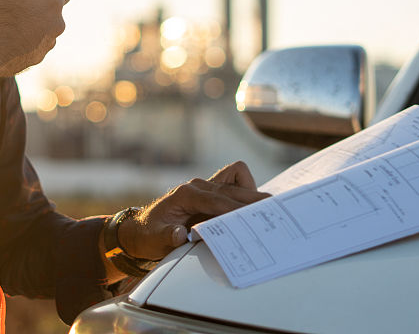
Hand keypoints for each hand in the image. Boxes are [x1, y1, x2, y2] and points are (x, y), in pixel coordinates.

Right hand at [0, 0, 73, 102]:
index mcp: (53, 2)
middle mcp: (57, 24)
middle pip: (54, 5)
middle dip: (39, 0)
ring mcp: (48, 42)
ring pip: (45, 24)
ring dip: (33, 18)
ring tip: (9, 16)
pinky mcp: (38, 56)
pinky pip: (37, 41)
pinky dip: (27, 36)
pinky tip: (7, 34)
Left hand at [119, 162, 269, 260]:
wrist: (143, 228)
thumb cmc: (150, 234)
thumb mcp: (155, 239)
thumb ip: (168, 237)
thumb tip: (180, 234)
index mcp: (186, 194)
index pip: (218, 200)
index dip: (237, 209)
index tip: (255, 217)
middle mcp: (199, 185)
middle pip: (234, 188)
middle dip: (252, 201)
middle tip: (274, 215)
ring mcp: (207, 186)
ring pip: (239, 181)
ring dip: (252, 195)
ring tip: (269, 212)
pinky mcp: (213, 192)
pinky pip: (236, 180)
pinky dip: (246, 190)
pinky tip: (251, 210)